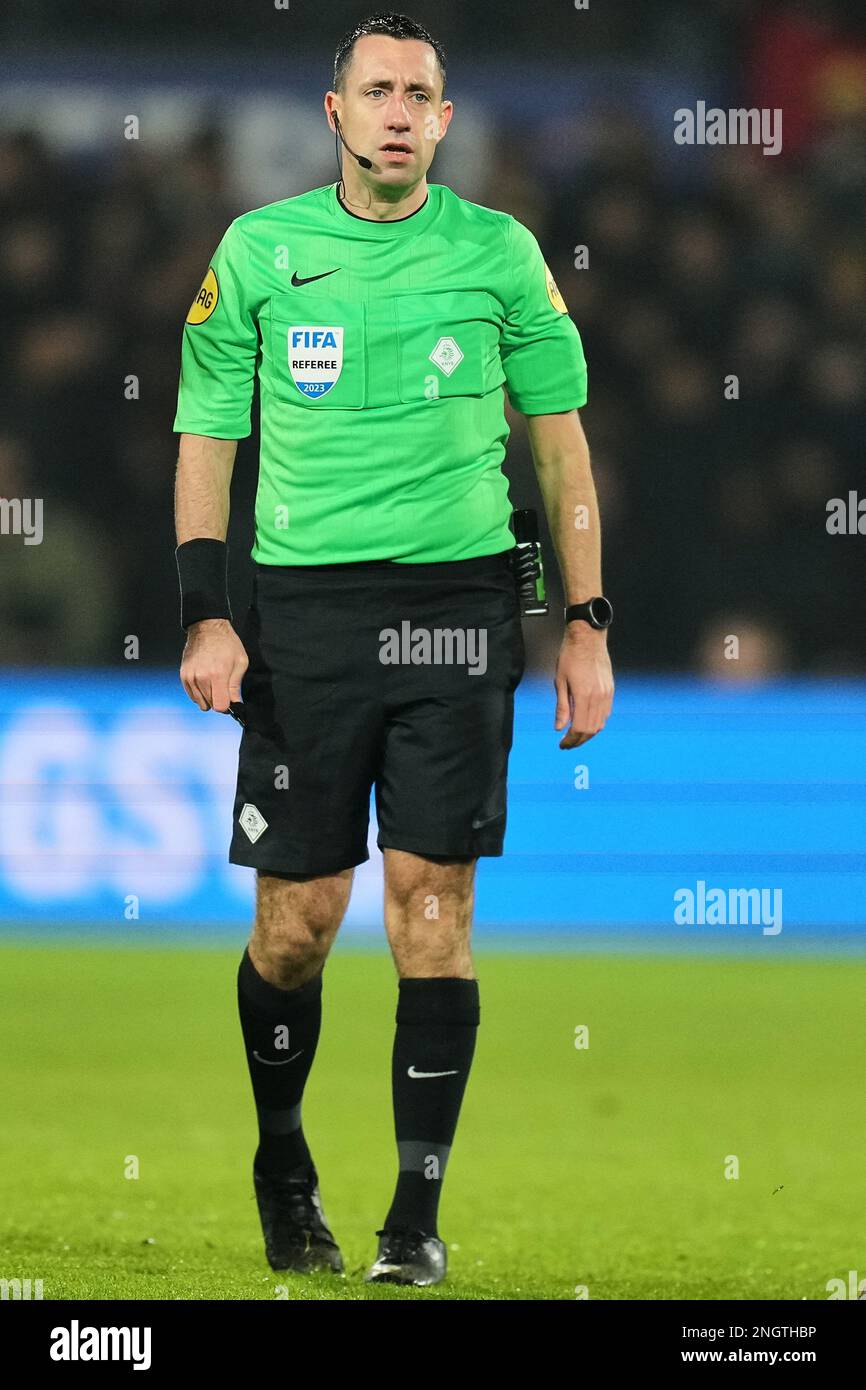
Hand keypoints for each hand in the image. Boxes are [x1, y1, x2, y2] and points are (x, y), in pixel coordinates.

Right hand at [180, 617, 248, 713]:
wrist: (207, 628)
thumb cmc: (226, 643)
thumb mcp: (240, 662)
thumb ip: (236, 686)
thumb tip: (235, 703)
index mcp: (218, 675)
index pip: (220, 706)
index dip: (227, 706)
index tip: (230, 699)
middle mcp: (201, 678)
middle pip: (210, 705)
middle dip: (219, 700)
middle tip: (223, 687)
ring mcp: (190, 677)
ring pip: (200, 702)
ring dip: (208, 697)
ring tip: (213, 682)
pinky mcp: (184, 676)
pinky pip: (192, 695)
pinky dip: (199, 693)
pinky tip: (205, 681)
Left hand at [553, 625, 613, 748]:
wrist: (588, 637)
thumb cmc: (570, 656)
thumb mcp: (560, 681)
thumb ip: (561, 707)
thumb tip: (558, 728)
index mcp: (584, 695)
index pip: (579, 728)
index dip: (570, 740)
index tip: (562, 744)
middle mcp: (598, 697)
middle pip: (591, 729)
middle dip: (578, 740)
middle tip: (567, 744)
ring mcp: (607, 693)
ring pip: (600, 723)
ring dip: (588, 733)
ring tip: (575, 736)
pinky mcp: (610, 689)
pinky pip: (606, 713)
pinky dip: (597, 722)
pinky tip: (587, 722)